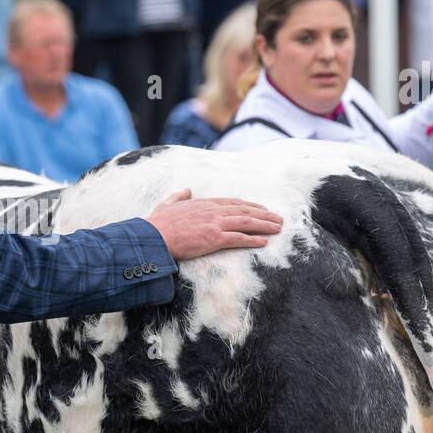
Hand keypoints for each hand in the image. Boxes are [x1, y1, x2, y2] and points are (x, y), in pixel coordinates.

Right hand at [147, 189, 282, 259]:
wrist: (153, 236)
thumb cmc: (158, 223)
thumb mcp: (167, 204)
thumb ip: (179, 196)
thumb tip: (186, 190)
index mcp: (204, 203)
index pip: (233, 202)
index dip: (250, 206)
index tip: (262, 209)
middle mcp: (213, 211)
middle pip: (245, 210)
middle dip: (264, 214)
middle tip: (278, 219)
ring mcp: (214, 224)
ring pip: (246, 222)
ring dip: (265, 225)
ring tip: (277, 228)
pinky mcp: (214, 238)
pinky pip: (238, 238)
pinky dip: (253, 239)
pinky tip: (264, 241)